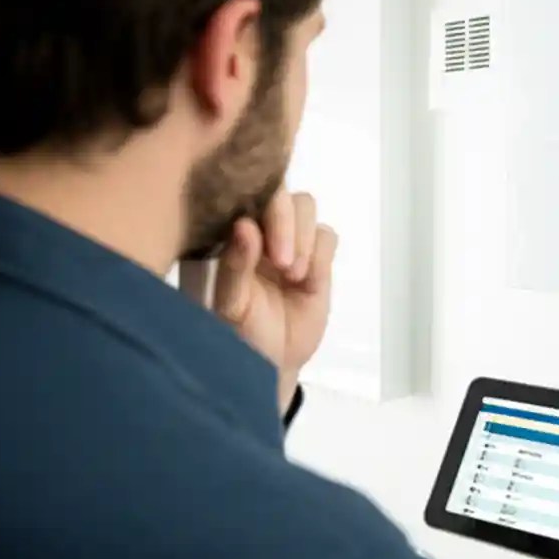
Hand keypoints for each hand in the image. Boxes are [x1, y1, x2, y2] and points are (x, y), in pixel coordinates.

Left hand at [184, 189, 336, 412]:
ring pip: (306, 207)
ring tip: (295, 276)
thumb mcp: (231, 306)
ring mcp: (291, 242)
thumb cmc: (241, 336)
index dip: (259, 208)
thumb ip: (235, 265)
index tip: (257, 239)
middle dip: (287, 225)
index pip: (245, 194)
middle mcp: (261, 230)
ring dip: (304, 238)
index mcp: (231, 235)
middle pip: (283, 193)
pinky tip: (308, 281)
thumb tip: (245, 225)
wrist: (273, 365)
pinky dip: (320, 254)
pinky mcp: (317, 259)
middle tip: (284, 266)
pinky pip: (327, 236)